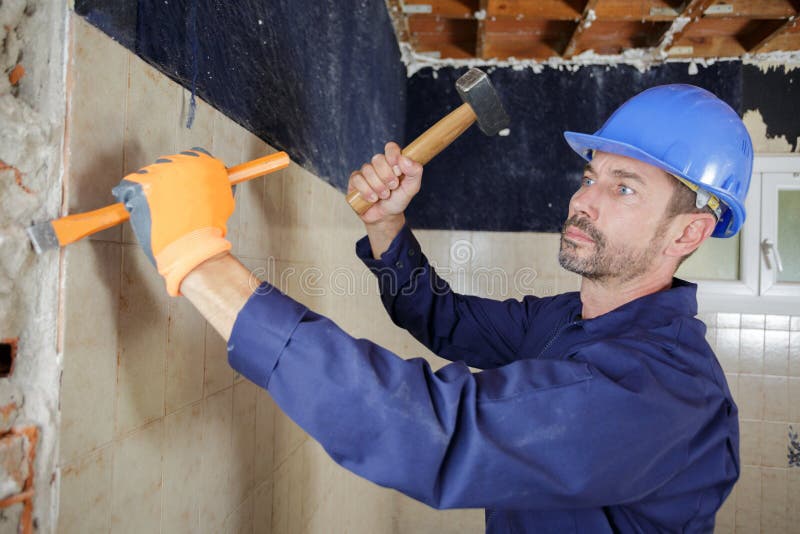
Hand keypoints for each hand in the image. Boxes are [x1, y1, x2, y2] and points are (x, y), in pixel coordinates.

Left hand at [112, 148, 234, 295]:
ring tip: (157, 209)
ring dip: (149, 188)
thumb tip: (211, 182)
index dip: (186, 172)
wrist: (194, 246)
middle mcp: (182, 163)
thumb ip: (217, 184)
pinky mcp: (140, 186)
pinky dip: (128, 196)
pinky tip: (137, 207)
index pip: (192, 157)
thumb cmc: (211, 228)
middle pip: (167, 164)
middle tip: (170, 202)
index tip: (183, 183)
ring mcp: (160, 174)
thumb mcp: (224, 200)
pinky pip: (127, 186)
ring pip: (147, 174)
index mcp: (204, 164)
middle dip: (167, 181)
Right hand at [348, 142, 422, 224]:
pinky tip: (372, 199)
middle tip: (393, 187)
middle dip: (387, 176)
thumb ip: (415, 172)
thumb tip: (404, 159)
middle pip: (378, 159)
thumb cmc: (398, 200)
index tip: (397, 168)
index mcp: (393, 162)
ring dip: (378, 186)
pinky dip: (366, 191)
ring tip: (384, 196)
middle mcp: (378, 164)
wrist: (386, 217)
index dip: (392, 155)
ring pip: (367, 170)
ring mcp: (366, 172)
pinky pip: (357, 179)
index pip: (390, 147)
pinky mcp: (355, 181)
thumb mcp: (412, 187)